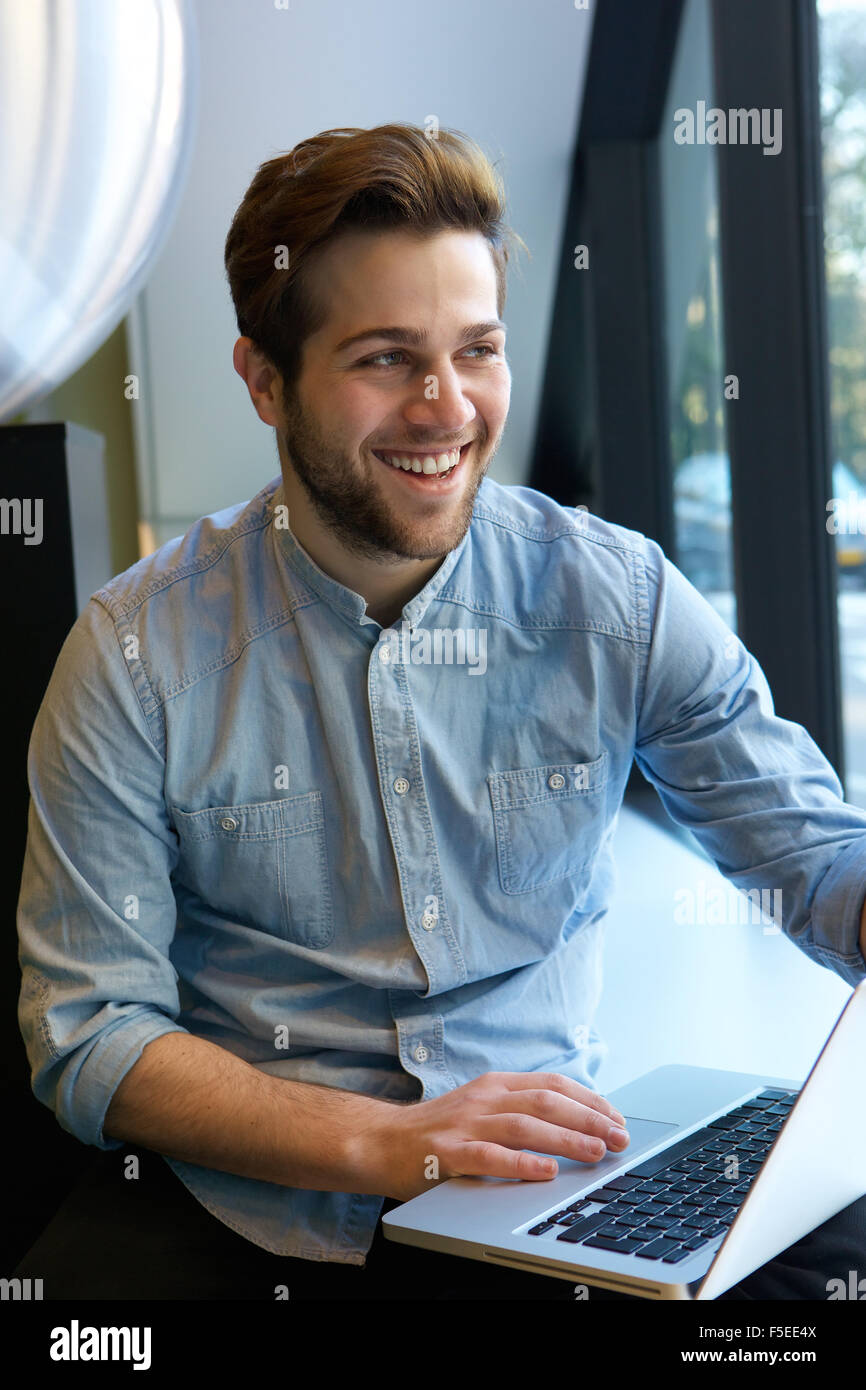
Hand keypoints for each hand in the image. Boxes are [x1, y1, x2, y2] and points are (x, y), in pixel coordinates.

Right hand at [358, 1070, 629, 1202]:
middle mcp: (484, 1099)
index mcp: (496, 1084)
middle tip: (620, 1136)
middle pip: (546, 1101)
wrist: (381, 1141)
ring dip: (566, 1138)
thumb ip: (520, 1111)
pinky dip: (521, 1164)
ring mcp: (465, 1124)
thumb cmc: (440, 1131)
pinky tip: (546, 1171)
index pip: (553, 1084)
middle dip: (589, 1118)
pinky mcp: (447, 1153)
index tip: (617, 1117)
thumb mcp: (482, 1108)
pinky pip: (490, 1157)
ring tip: (596, 1152)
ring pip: (524, 1126)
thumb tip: (577, 1123)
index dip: (590, 1100)